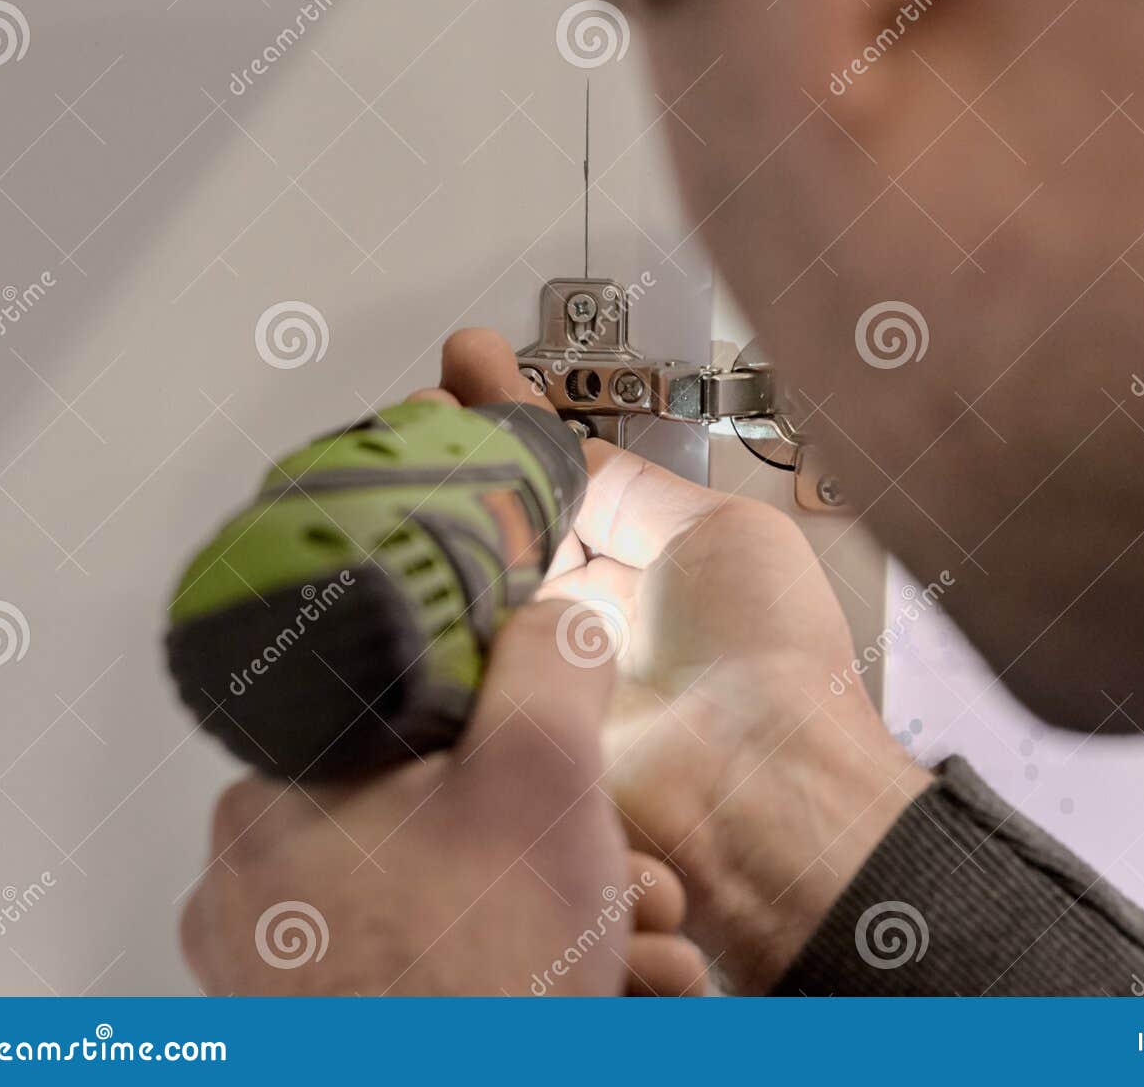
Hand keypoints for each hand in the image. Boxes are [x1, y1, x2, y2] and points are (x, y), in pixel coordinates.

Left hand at [181, 599, 707, 995]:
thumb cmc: (478, 977)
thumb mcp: (541, 771)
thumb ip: (551, 662)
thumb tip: (555, 615)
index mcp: (275, 796)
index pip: (419, 723)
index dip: (527, 744)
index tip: (582, 785)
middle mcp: (253, 888)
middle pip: (450, 823)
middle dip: (571, 852)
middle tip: (636, 887)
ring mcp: (281, 979)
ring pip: (454, 905)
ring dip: (565, 917)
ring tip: (641, 951)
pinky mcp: (325, 1035)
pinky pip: (434, 976)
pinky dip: (518, 978)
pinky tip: (600, 993)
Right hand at [424, 331, 931, 992]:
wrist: (757, 782)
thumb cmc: (773, 663)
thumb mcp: (721, 532)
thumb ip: (634, 488)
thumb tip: (574, 446)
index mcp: (637, 565)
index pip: (556, 473)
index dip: (511, 413)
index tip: (473, 362)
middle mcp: (576, 610)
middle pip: (493, 512)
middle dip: (450, 445)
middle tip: (419, 395)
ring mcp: (528, 657)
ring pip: (452, 563)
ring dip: (416, 493)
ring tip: (391, 427)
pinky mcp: (487, 704)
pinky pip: (431, 632)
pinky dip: (400, 574)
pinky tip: (371, 510)